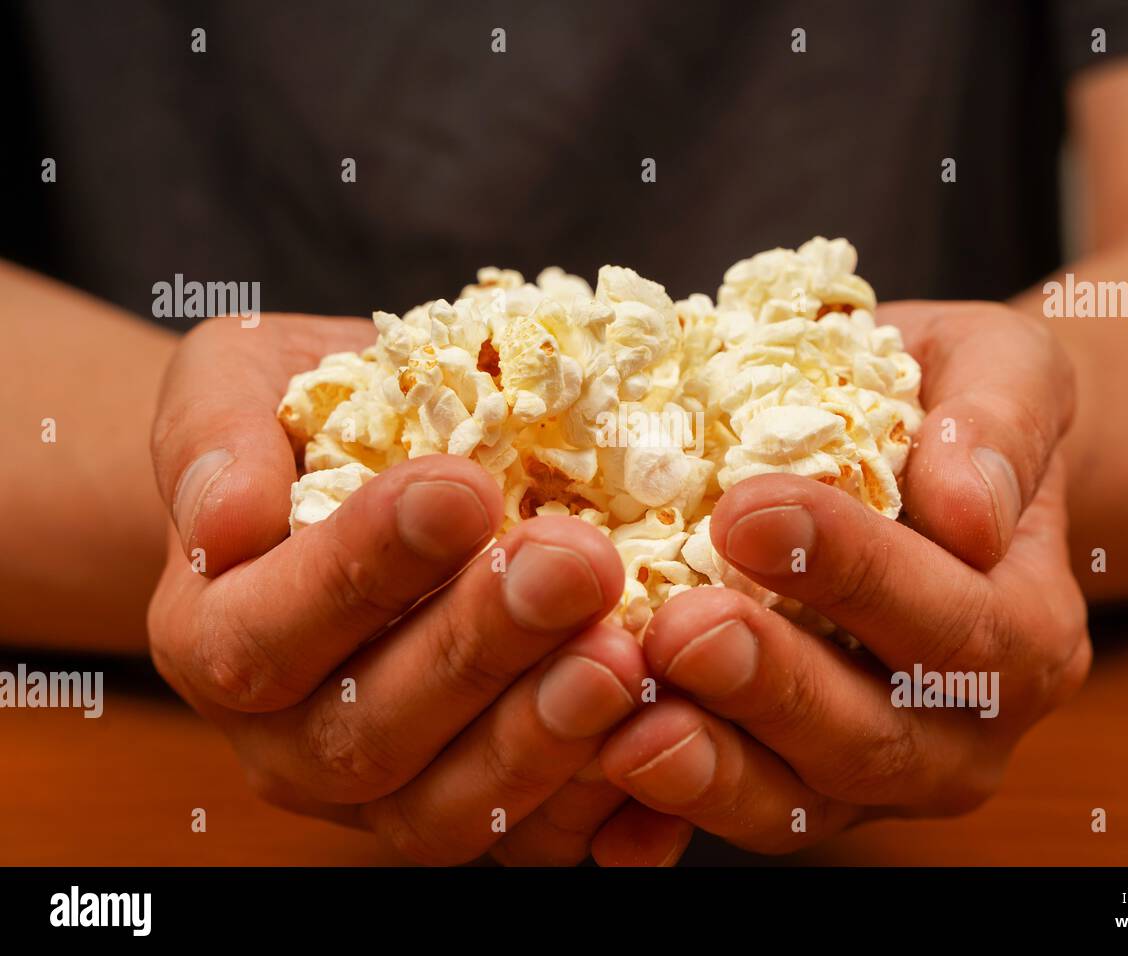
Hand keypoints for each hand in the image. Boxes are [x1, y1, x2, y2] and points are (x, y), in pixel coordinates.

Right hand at [147, 314, 664, 864]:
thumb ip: (212, 439)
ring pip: (449, 809)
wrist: (357, 473)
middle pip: (369, 731)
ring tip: (624, 655)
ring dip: (541, 737)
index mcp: (217, 638)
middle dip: (479, 649)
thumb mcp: (232, 384)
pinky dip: (600, 807)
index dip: (363, 570)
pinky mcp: (478, 810)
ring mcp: (385, 791)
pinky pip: (531, 842)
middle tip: (575, 565)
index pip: (268, 633)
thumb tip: (226, 519)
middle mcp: (290, 739)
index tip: (461, 490)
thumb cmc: (300, 420)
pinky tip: (664, 735)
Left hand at [590, 301, 1090, 855]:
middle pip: (874, 736)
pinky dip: (669, 822)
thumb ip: (1004, 427)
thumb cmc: (953, 406)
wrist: (922, 464)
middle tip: (678, 631)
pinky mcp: (796, 792)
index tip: (749, 512)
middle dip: (771, 687)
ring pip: (800, 803)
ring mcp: (875, 775)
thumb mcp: (1005, 372)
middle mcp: (962, 727)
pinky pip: (737, 819)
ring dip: (714, 774)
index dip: (853, 574)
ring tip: (632, 732)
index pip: (951, 620)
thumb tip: (971, 513)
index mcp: (1025, 630)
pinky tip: (608, 820)